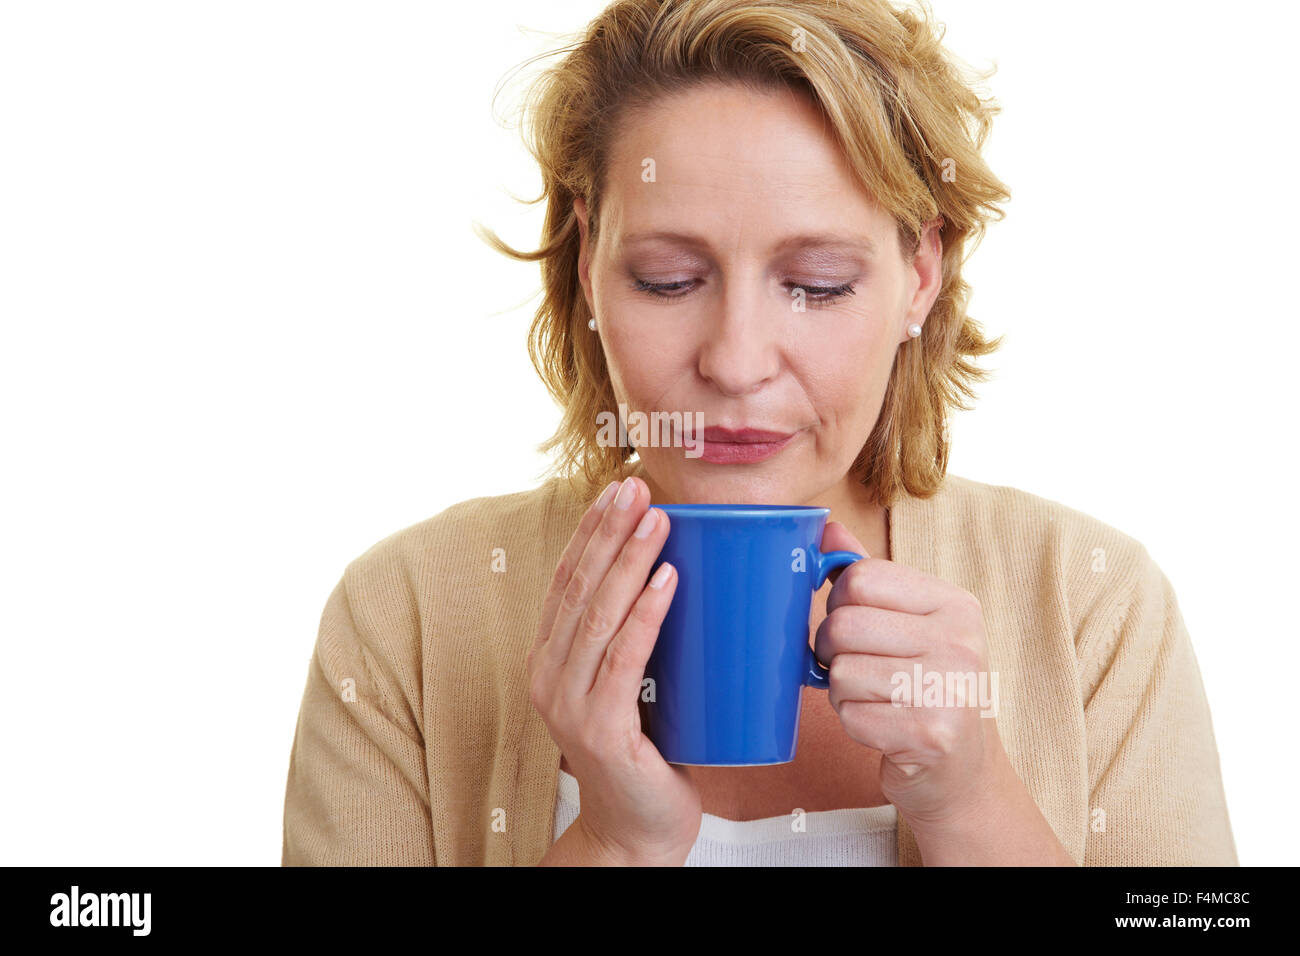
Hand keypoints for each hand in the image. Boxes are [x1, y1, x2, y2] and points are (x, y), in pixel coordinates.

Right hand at [526, 476, 701, 865]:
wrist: (638, 830)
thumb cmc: (647, 752)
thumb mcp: (634, 685)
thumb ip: (638, 639)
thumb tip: (687, 575)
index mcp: (551, 658)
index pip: (566, 581)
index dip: (590, 532)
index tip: (618, 491)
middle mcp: (548, 674)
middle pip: (579, 587)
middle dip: (609, 532)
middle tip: (638, 489)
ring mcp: (568, 703)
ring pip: (598, 615)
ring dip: (629, 560)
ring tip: (658, 521)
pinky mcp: (599, 728)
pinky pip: (623, 659)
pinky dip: (646, 615)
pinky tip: (666, 581)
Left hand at [813, 520, 1006, 831]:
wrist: (961, 769)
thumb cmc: (923, 687)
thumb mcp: (907, 623)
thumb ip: (868, 577)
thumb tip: (826, 528)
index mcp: (954, 603)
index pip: (859, 579)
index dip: (838, 605)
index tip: (853, 627)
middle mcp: (960, 640)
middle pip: (842, 626)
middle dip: (832, 653)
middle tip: (858, 669)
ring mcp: (950, 688)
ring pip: (840, 673)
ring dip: (843, 693)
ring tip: (875, 699)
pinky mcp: (932, 734)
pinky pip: (851, 716)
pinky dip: (854, 724)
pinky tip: (883, 727)